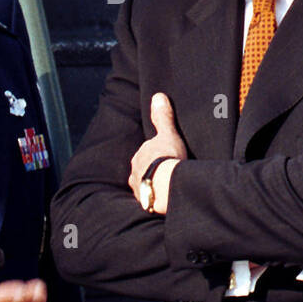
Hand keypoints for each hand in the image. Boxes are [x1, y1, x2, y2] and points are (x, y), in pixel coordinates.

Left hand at [128, 93, 185, 213]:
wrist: (168, 185)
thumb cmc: (168, 158)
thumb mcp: (168, 134)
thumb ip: (162, 117)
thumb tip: (158, 97)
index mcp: (138, 157)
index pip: (144, 155)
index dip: (154, 155)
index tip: (163, 158)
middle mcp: (134, 174)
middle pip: (142, 171)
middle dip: (150, 171)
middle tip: (165, 173)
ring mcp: (139, 190)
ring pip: (144, 186)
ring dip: (152, 187)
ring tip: (165, 189)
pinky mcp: (147, 204)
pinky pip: (150, 201)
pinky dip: (156, 200)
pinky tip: (164, 201)